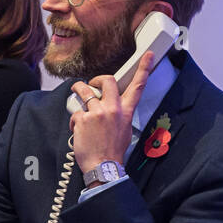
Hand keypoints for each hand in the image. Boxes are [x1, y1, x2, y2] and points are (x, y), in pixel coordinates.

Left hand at [70, 50, 157, 173]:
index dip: (143, 69)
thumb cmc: (113, 151)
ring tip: (75, 95)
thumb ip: (119, 115)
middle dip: (96, 79)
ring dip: (77, 91)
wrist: (103, 166)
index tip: (147, 56)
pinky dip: (75, 121)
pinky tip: (78, 131)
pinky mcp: (83, 119)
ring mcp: (98, 113)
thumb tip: (112, 107)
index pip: (137, 86)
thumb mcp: (124, 130)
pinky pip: (75, 113)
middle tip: (91, 85)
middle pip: (106, 80)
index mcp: (126, 112)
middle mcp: (114, 109)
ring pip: (84, 91)